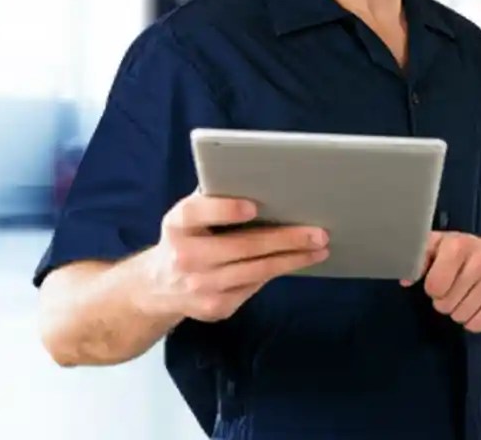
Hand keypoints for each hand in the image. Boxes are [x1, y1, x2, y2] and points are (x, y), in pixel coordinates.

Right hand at [141, 190, 329, 322]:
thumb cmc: (188, 236)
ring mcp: (201, 286)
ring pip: (256, 271)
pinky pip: (255, 286)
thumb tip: (261, 174)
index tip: (254, 206)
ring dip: (293, 259)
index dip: (225, 209)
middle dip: (285, 239)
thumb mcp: (189, 214)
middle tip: (319, 232)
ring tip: (320, 248)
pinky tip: (299, 261)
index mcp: (178, 224)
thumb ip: (214, 196)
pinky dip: (279, 271)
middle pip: (241, 246)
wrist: (160, 285)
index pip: (198, 213)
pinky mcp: (216, 307)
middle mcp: (186, 256)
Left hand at [404, 231, 480, 333]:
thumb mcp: (438, 246)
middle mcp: (480, 257)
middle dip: (443, 301)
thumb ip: (418, 260)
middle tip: (452, 289)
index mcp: (457, 243)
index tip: (436, 280)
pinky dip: (472, 321)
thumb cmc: (462, 254)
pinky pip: (477, 324)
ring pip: (460, 316)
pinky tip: (476, 304)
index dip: (431, 287)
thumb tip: (405, 280)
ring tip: (464, 295)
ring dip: (457, 311)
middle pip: (445, 304)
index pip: (434, 285)